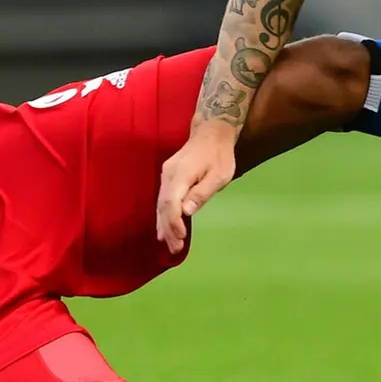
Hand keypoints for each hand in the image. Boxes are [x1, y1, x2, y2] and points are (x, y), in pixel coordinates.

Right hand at [155, 127, 236, 255]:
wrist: (211, 132)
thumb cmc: (219, 155)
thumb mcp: (219, 175)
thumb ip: (202, 193)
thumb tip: (186, 211)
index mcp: (181, 174)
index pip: (171, 202)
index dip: (174, 222)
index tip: (181, 237)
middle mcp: (169, 174)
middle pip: (163, 206)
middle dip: (169, 229)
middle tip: (176, 249)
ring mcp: (166, 175)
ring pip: (161, 204)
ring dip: (165, 225)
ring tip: (170, 245)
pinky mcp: (168, 177)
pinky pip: (163, 199)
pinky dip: (163, 216)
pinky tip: (163, 230)